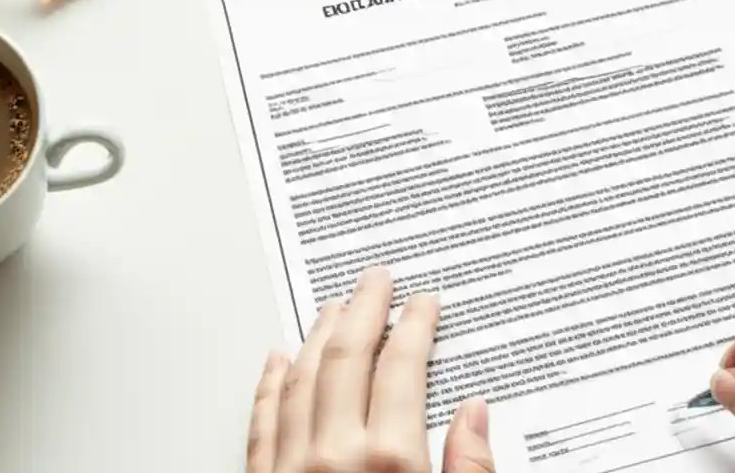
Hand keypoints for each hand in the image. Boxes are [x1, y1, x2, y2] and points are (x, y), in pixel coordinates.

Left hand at [246, 268, 495, 472]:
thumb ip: (468, 469)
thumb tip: (474, 414)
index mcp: (391, 461)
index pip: (402, 369)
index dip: (415, 327)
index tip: (423, 305)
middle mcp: (336, 457)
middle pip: (347, 360)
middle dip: (364, 310)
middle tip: (376, 280)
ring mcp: (291, 470)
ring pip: (300, 382)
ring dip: (319, 337)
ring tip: (334, 308)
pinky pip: (260, 424)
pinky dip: (268, 386)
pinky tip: (276, 361)